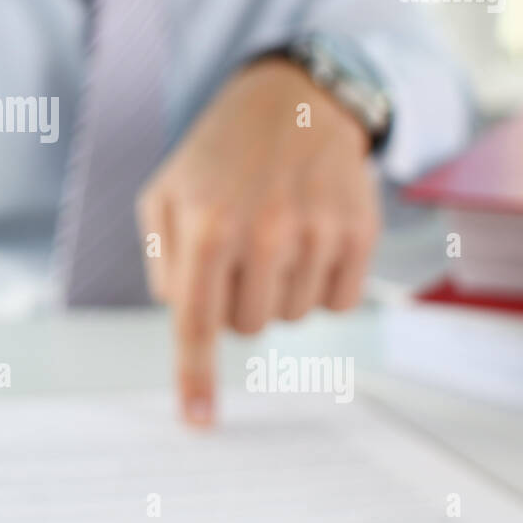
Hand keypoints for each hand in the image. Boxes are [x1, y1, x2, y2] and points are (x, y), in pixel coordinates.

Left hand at [136, 58, 380, 425]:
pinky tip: (310, 238)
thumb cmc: (220, 156)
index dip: (195, 376)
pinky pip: (337, 303)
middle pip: (247, 328)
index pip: (196, 322)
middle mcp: (264, 232)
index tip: (200, 421)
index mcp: (205, 224)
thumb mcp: (165, 194)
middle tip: (238, 250)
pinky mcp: (360, 232)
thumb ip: (162, 263)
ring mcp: (317, 232)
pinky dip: (320, 284)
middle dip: (237, 300)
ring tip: (275, 233)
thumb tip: (183, 320)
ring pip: (292, 318)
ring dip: (279, 289)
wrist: (295, 101)